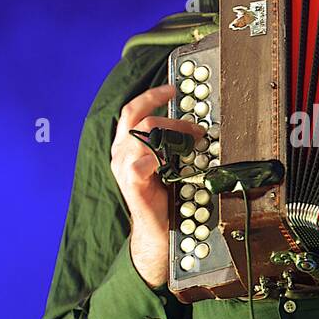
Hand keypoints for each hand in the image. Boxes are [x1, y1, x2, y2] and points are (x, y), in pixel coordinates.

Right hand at [110, 82, 207, 285]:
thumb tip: (197, 128)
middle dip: (173, 120)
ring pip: (142, 135)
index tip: (172, 89)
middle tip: (196, 129)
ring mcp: (123, 167)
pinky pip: (140, 162)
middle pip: (140, 119)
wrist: (158, 228)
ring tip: (193, 143)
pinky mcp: (130, 182)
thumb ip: (172, 145)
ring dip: (172, 135)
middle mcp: (121, 153)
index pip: (133, 110)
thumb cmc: (165, 195)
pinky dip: (160, 158)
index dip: (151, 96)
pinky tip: (174, 163)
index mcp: (127, 145)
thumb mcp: (168, 163)